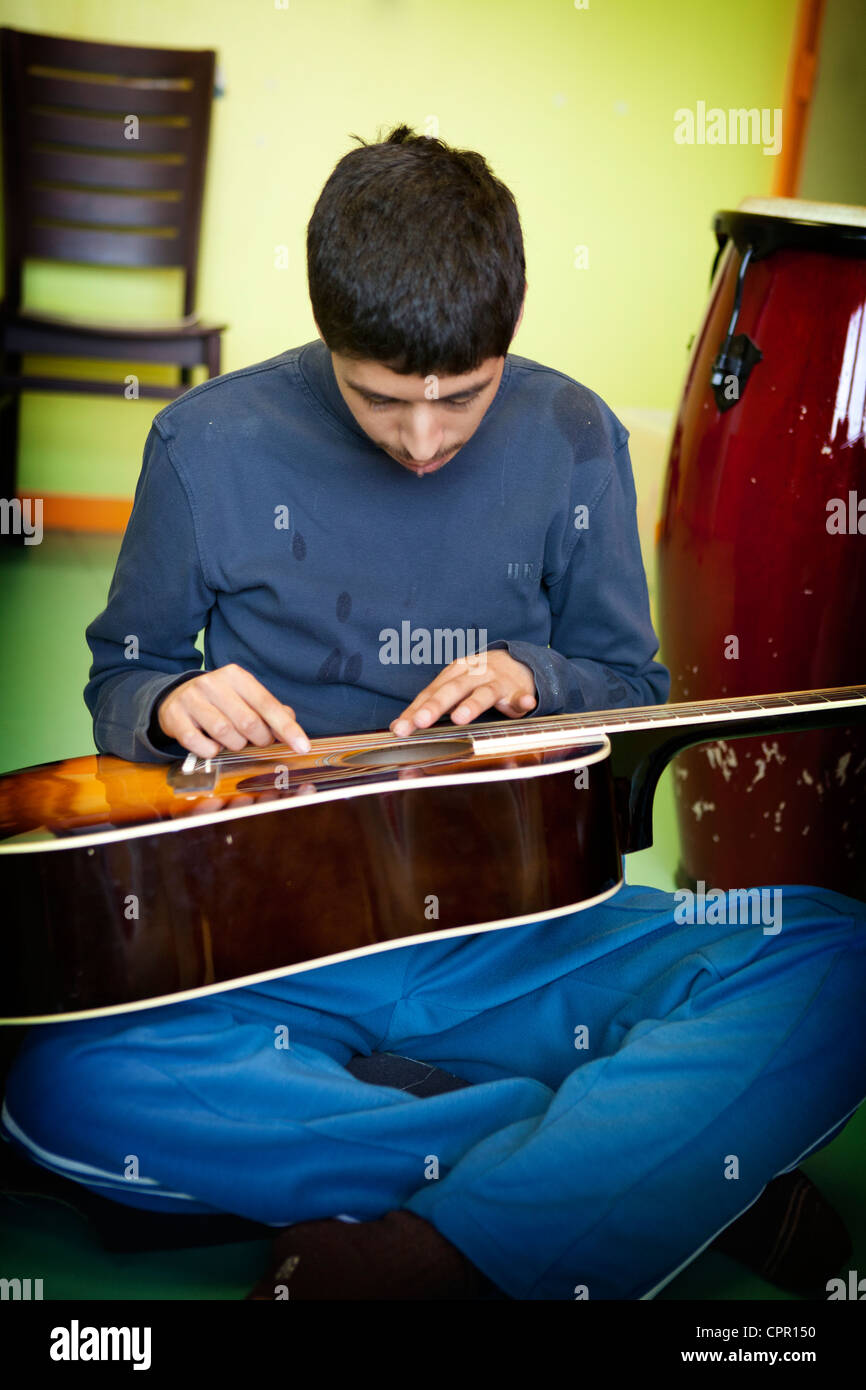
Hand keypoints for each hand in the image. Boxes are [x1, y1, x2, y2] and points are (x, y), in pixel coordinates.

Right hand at [158, 663, 310, 758]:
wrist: (175, 698)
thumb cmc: (219, 701)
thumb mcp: (244, 698)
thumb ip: (270, 709)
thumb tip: (291, 721)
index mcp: (236, 676)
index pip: (267, 704)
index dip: (287, 729)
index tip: (302, 747)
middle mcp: (213, 683)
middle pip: (248, 722)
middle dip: (259, 739)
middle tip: (257, 742)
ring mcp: (192, 698)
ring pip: (225, 733)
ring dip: (235, 745)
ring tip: (233, 741)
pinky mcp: (176, 717)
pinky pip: (202, 745)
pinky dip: (211, 751)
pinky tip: (212, 745)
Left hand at [390, 650, 536, 736]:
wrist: (516, 662)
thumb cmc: (477, 679)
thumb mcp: (454, 685)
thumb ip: (431, 705)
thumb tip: (398, 726)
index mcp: (454, 672)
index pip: (430, 692)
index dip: (414, 710)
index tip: (400, 728)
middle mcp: (473, 674)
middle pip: (452, 690)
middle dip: (435, 706)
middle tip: (420, 721)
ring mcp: (496, 681)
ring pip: (483, 693)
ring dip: (471, 705)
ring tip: (460, 718)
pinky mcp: (517, 691)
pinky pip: (520, 696)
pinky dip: (523, 700)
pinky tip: (526, 704)